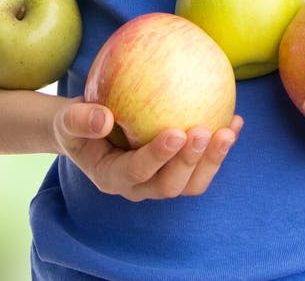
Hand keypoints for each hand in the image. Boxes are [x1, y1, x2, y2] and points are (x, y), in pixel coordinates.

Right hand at [53, 99, 242, 200]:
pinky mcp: (176, 168)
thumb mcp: (68, 119)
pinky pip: (202, 162)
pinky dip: (221, 144)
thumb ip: (80, 119)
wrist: (88, 130)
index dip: (158, 157)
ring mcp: (160, 180)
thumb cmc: (77, 122)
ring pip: (192, 182)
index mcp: (112, 177)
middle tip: (202, 130)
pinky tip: (236, 119)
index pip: (137, 172)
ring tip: (228, 130)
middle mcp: (139, 187)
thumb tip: (103, 117)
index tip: (177, 132)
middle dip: (190, 161)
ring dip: (213, 159)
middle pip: (170, 185)